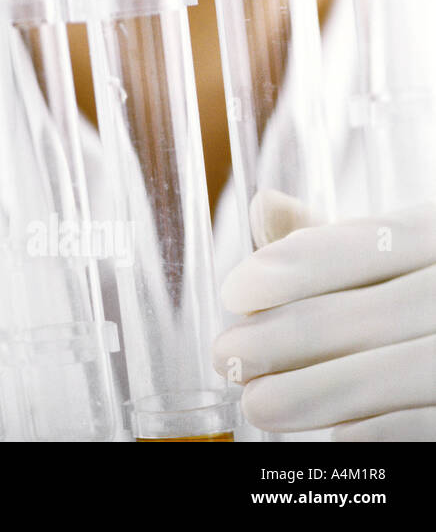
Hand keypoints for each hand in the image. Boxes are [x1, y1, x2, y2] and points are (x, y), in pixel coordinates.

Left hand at [213, 189, 435, 439]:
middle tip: (227, 357)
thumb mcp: (395, 259)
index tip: (235, 291)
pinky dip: (385, 430)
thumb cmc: (425, 303)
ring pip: (408, 369)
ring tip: (259, 405)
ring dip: (322, 391)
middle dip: (292, 337)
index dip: (301, 265)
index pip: (374, 243)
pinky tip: (336, 436)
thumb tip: (265, 206)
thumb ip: (333, 243)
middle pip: (381, 309)